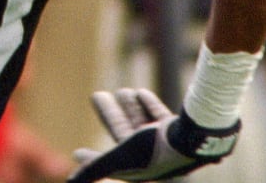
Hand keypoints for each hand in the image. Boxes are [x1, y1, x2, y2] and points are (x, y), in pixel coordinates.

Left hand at [67, 88, 239, 181]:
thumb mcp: (119, 157)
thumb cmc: (155, 149)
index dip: (90, 161)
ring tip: (119, 90)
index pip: (107, 166)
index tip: (76, 153)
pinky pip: (159, 117)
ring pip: (141, 122)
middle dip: (109, 115)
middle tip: (96, 95)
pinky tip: (139, 93)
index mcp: (137, 169)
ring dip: (128, 106)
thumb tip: (70, 181)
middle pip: (122, 134)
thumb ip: (96, 168)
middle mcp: (150, 158)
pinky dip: (148, 105)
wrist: (195, 138)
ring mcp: (165, 143)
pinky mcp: (178, 130)